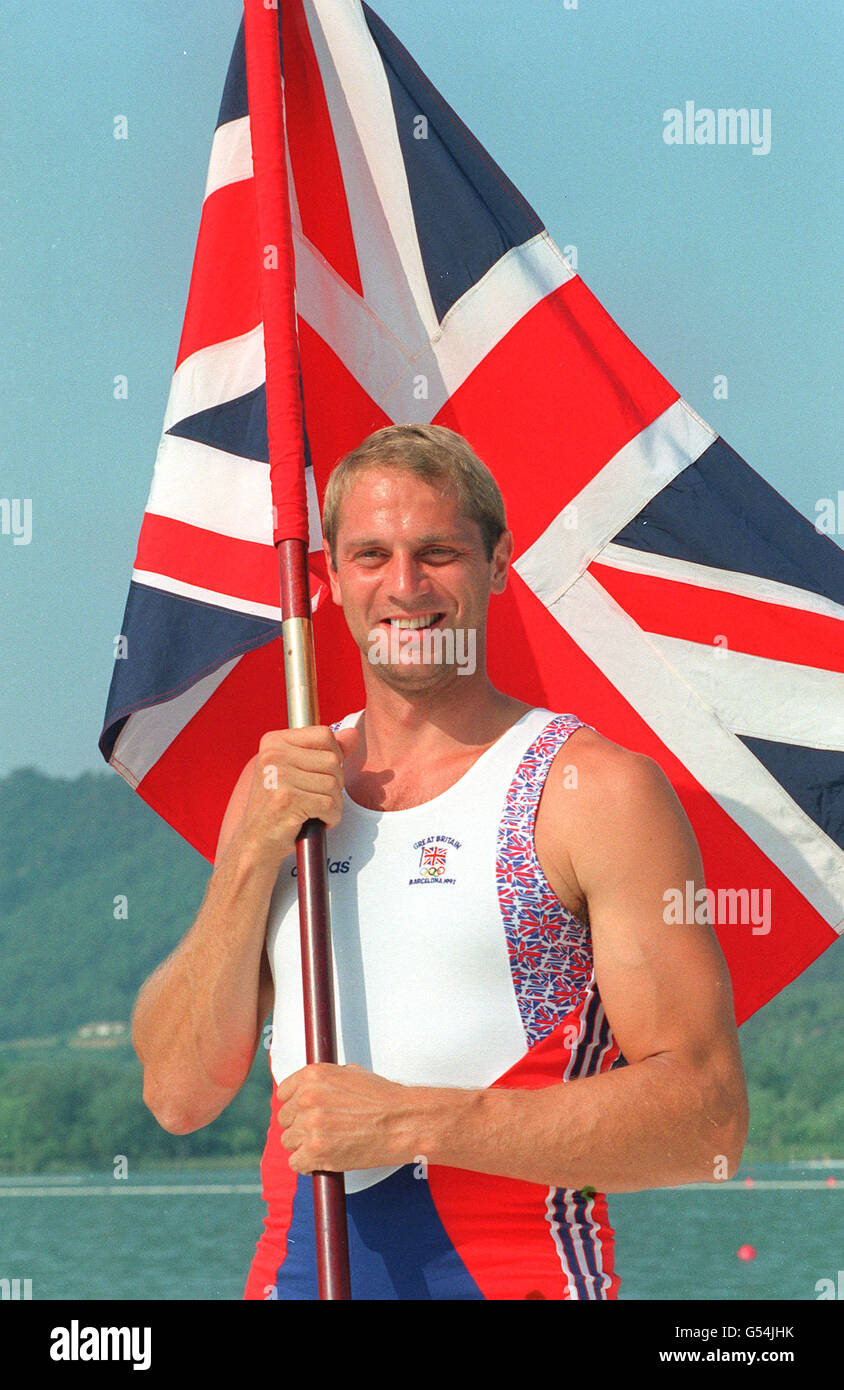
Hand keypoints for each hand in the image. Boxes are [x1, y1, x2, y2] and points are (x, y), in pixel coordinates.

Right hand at [236, 723, 360, 872]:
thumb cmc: (277, 807)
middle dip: (334, 785)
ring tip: (313, 812)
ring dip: (332, 804)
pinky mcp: (287, 799)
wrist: (256, 842)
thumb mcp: (298, 771)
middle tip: (315, 799)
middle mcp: (273, 755)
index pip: (324, 734)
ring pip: (333, 784)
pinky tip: (314, 822)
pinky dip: (330, 818)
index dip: (333, 757)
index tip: (319, 775)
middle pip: (332, 760)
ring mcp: (279, 776)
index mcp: (274, 742)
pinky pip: (329, 804)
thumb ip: (326, 751)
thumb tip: (353, 734)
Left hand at [276, 1062, 418, 1173]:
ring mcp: (310, 1125)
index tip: (304, 1113)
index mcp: (312, 1076)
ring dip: (303, 1146)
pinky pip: (296, 1163)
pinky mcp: (316, 1152)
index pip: (284, 1093)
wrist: (402, 1122)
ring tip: (326, 1145)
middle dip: (299, 1126)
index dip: (295, 1105)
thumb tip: (307, 1090)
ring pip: (288, 1142)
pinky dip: (308, 1165)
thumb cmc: (382, 1099)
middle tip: (320, 1131)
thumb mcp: (350, 1074)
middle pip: (284, 1119)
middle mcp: (307, 1098)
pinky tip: (323, 1160)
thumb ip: (323, 1082)